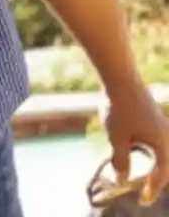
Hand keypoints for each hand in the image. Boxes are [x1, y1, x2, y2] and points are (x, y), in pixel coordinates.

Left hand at [104, 82, 168, 204]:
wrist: (121, 80)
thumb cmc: (119, 109)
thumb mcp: (117, 139)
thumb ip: (121, 160)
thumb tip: (121, 178)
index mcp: (162, 143)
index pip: (161, 173)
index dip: (152, 188)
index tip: (144, 200)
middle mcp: (166, 135)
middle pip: (165, 164)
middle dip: (156, 179)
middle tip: (146, 192)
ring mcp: (162, 125)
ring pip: (162, 152)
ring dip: (154, 166)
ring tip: (145, 177)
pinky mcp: (154, 118)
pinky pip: (156, 141)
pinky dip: (150, 152)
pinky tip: (138, 151)